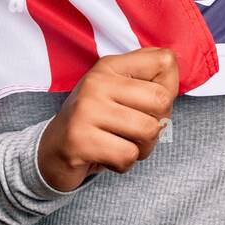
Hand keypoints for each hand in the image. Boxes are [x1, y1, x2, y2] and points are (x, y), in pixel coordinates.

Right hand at [37, 47, 178, 192]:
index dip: (168, 88)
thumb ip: (149, 77)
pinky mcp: (79, 140)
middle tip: (133, 131)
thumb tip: (172, 62)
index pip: (164, 61)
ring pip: (149, 131)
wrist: (51, 152)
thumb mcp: (120, 91)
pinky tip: (106, 156)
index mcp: (110, 66)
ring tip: (120, 144)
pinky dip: (123, 164)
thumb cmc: (97, 122)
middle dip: (157, 124)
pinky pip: (128, 155)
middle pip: (162, 100)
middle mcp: (96, 82)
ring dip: (141, 148)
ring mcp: (86, 110)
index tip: (146, 102)